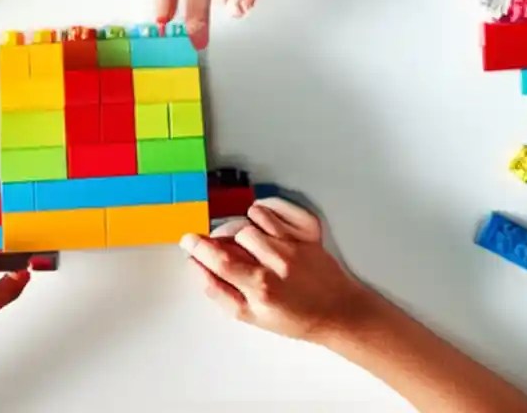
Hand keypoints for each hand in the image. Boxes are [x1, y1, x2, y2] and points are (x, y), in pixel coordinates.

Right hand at [180, 197, 369, 342]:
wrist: (338, 313)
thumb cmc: (295, 318)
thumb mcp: (251, 317)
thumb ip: (219, 292)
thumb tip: (197, 268)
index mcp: (261, 288)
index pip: (220, 259)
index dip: (199, 247)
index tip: (188, 240)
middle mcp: (278, 262)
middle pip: (234, 234)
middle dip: (221, 237)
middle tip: (221, 247)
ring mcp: (295, 244)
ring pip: (253, 218)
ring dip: (243, 225)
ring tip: (246, 241)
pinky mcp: (308, 232)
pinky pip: (278, 208)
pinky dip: (264, 210)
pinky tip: (261, 222)